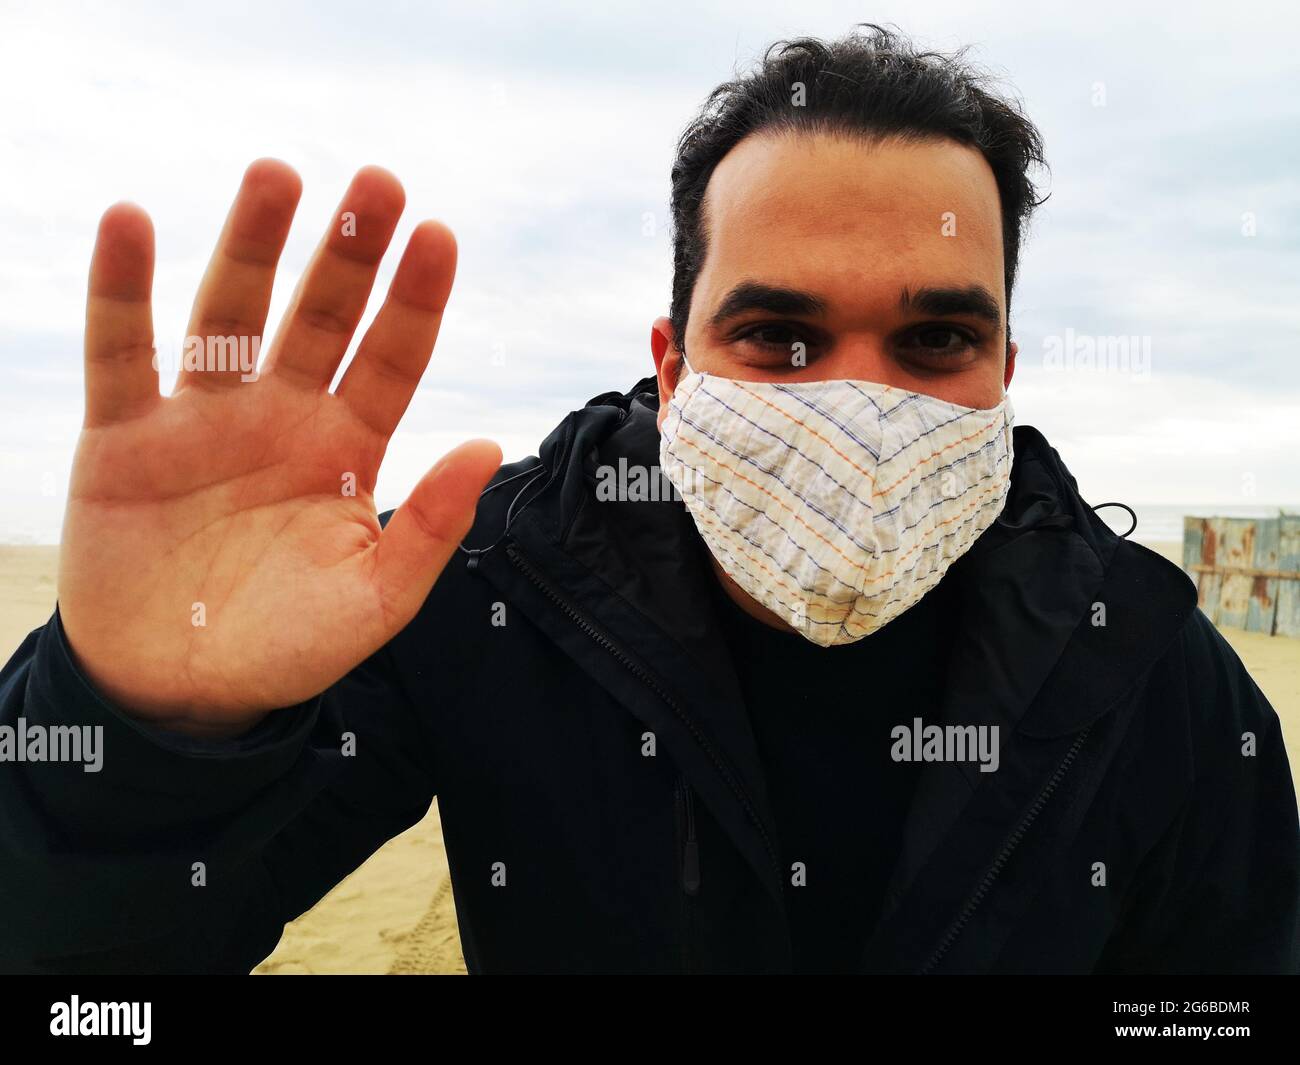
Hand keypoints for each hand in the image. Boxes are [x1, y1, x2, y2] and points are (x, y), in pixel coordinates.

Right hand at [57, 160, 500, 737]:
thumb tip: (488, 443)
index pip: (391, 359)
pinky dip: (120, 291)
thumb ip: (430, 525)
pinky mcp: (125, 436)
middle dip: (348, 252)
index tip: (439, 235)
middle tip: (378, 180)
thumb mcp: (374, 600)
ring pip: (229, 314)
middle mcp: (282, 419)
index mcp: (347, 451)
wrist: (180, 692)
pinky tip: (128, 222)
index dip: (415, 300)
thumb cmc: (287, 649)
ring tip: (278, 174)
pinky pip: (121, 352)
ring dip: (251, 245)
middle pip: (320, 316)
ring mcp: (203, 420)